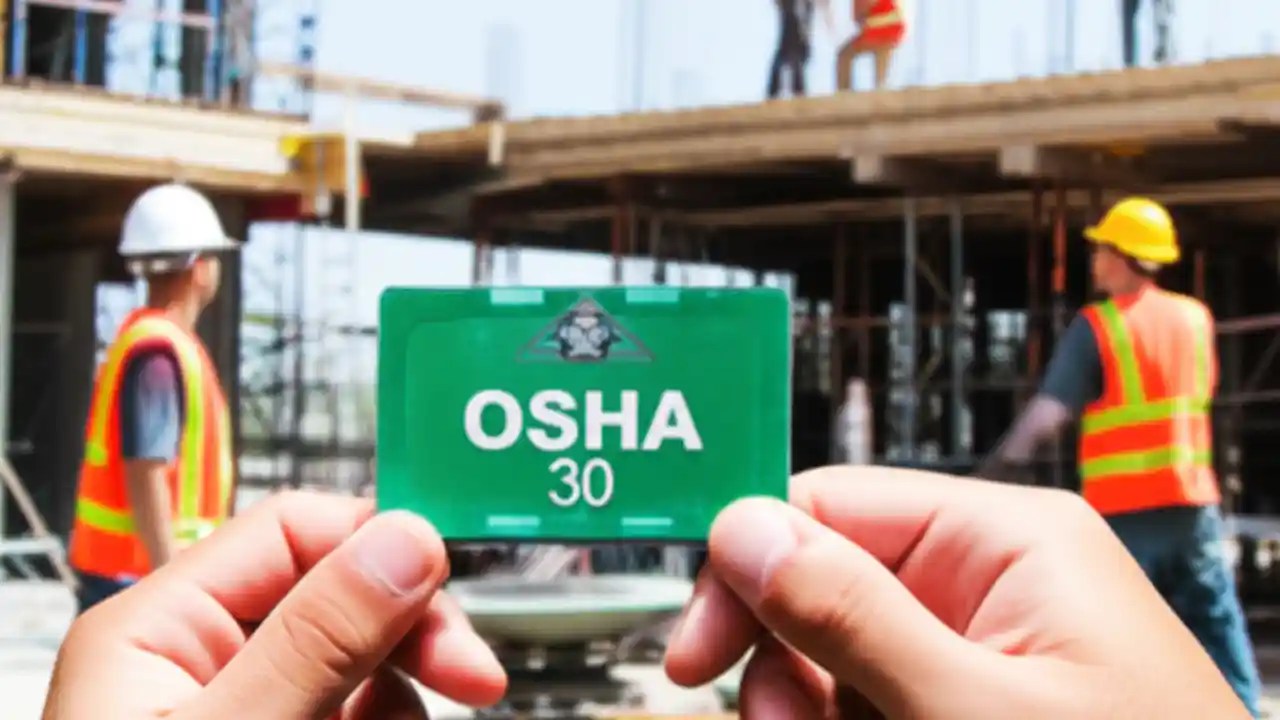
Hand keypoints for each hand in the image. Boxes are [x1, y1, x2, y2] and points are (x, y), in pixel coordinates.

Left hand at [42, 493, 507, 719]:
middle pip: (342, 595)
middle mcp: (203, 661)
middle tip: (474, 679)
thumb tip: (404, 541)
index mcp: (162, 629)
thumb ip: (317, 641)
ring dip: (401, 705)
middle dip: (412, 637)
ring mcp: (245, 711)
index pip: (293, 532)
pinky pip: (361, 718)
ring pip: (365, 665)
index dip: (379, 547)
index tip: (449, 593)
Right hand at [665, 467, 1249, 717]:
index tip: (696, 651)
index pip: (832, 503)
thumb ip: (852, 617)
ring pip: (838, 660)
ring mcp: (981, 655)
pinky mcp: (971, 710)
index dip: (750, 566)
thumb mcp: (971, 712)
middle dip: (785, 663)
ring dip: (810, 711)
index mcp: (1004, 541)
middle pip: (824, 585)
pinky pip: (872, 702)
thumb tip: (742, 530)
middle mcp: (988, 584)